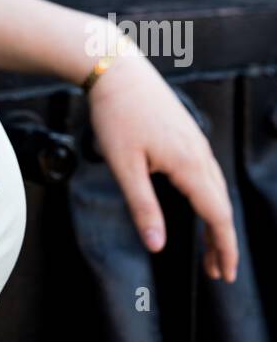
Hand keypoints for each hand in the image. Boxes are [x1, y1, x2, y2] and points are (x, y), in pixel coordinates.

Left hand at [86, 48, 238, 281]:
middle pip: (221, 204)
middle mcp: (199, 151)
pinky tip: (198, 204)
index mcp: (189, 163)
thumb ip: (143, 207)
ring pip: (215, 187)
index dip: (224, 248)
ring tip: (208, 246)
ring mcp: (195, 139)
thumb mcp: (123, 166)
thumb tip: (157, 245)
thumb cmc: (116, 112)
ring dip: (215, 219)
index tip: (226, 274)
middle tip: (218, 271)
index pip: (217, 215)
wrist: (114, 67)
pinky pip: (206, 171)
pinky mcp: (185, 131)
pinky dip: (208, 196)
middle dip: (221, 241)